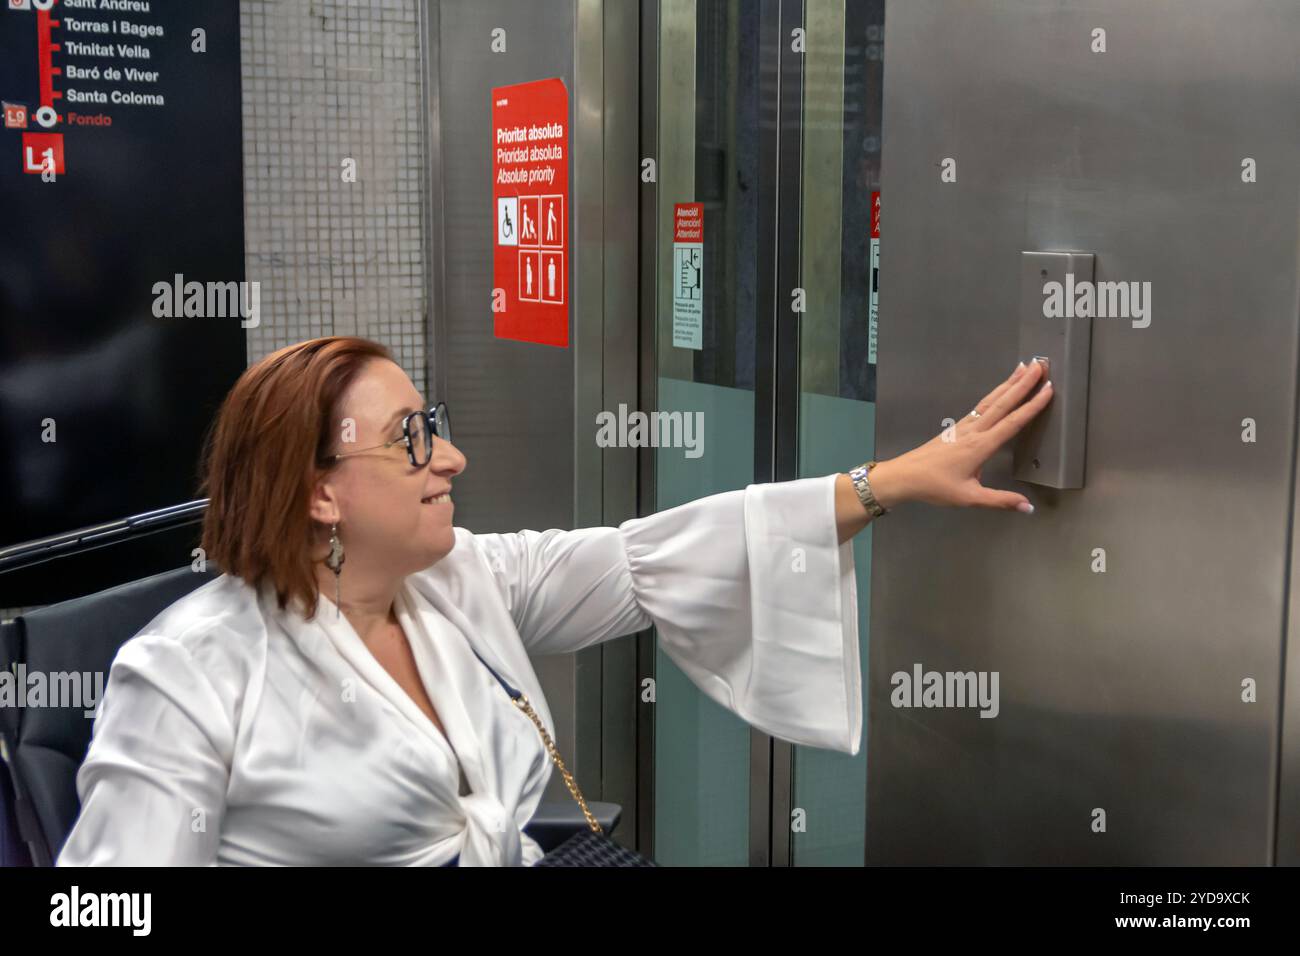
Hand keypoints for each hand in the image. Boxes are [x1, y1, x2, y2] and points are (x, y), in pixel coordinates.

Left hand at [868, 361, 1052, 512]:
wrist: (905, 476)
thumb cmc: (935, 486)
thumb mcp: (969, 498)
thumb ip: (1000, 501)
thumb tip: (1028, 507)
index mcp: (980, 446)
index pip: (1012, 422)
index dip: (1032, 405)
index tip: (1049, 389)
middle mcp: (974, 431)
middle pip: (1003, 403)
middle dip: (1023, 383)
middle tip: (1041, 365)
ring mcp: (964, 426)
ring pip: (991, 401)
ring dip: (1008, 383)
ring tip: (1024, 367)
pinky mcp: (956, 427)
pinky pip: (980, 406)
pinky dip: (994, 394)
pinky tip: (999, 391)